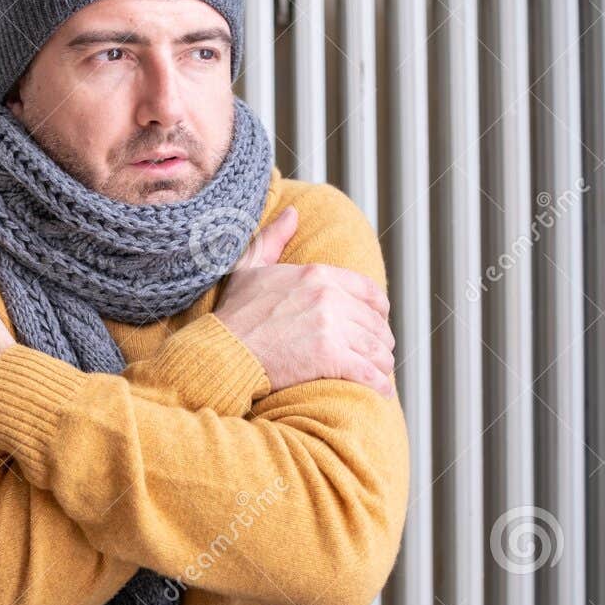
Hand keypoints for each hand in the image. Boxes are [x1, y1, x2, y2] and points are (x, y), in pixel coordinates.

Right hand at [214, 206, 396, 396]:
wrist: (223, 352)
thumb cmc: (234, 315)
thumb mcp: (250, 268)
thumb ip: (274, 239)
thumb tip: (293, 213)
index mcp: (317, 274)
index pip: (369, 291)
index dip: (378, 309)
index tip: (376, 321)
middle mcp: (329, 298)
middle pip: (375, 322)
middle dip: (379, 339)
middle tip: (376, 353)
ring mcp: (331, 328)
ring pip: (376, 348)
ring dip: (382, 363)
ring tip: (379, 372)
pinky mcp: (330, 359)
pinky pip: (369, 372)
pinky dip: (379, 384)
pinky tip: (380, 391)